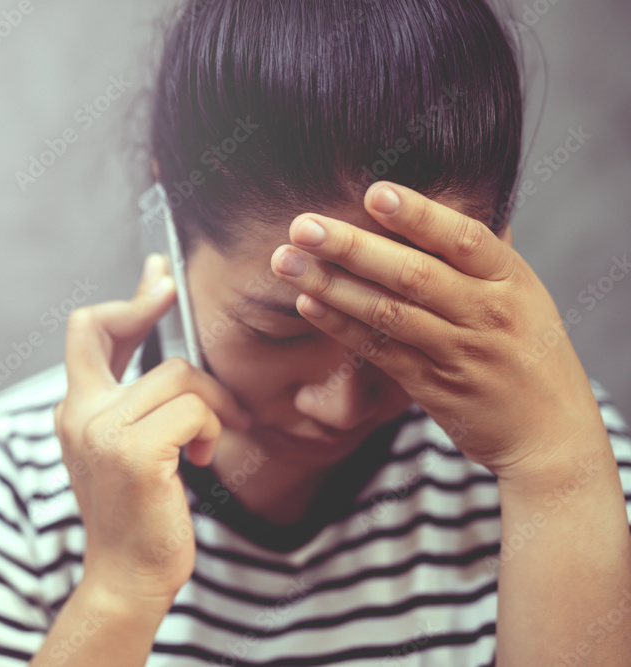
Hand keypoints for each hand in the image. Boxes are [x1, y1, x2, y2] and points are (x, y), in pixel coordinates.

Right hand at [54, 254, 250, 604]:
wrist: (127, 577)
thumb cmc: (139, 513)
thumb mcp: (129, 449)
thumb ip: (137, 402)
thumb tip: (169, 360)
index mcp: (75, 409)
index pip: (87, 332)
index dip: (126, 301)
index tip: (158, 280)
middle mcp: (79, 412)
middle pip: (125, 332)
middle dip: (158, 319)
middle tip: (182, 317)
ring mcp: (102, 430)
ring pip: (180, 376)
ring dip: (212, 405)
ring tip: (211, 442)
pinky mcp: (135, 451)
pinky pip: (194, 408)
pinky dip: (212, 430)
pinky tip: (205, 461)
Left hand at [269, 181, 606, 480]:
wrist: (549, 434)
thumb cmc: (528, 350)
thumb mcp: (524, 294)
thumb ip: (484, 253)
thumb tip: (459, 193)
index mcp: (511, 279)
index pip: (464, 238)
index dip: (419, 215)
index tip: (373, 192)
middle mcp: (486, 314)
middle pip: (413, 275)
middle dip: (352, 247)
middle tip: (302, 225)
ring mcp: (458, 353)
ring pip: (388, 314)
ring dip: (332, 285)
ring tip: (286, 261)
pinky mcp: (432, 387)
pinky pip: (379, 351)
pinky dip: (342, 326)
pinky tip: (308, 303)